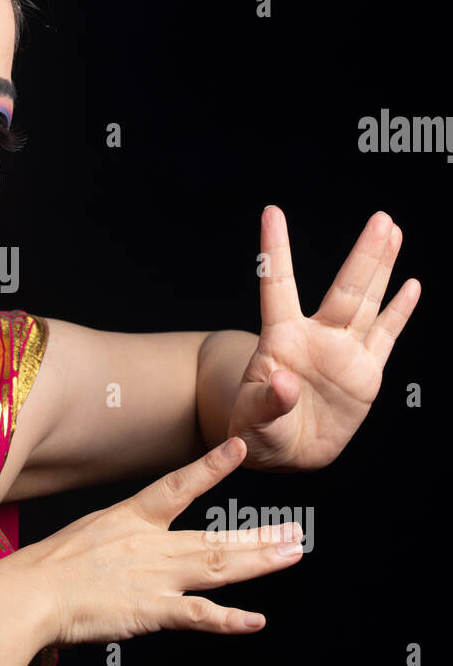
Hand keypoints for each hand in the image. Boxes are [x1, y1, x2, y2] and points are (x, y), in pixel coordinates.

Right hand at [27, 437, 303, 647]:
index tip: (238, 448)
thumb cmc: (42, 569)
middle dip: (258, 535)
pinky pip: (199, 615)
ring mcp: (155, 577)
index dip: (210, 467)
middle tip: (296, 531)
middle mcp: (150, 544)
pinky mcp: (152, 610)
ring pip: (218, 567)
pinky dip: (229, 620)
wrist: (30, 592)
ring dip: (259, 561)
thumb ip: (107, 543)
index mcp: (129, 519)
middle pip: (215, 537)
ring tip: (292, 554)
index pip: (177, 485)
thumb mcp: (79, 537)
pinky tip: (256, 621)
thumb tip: (116, 550)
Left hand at [226, 207, 420, 469]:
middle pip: (344, 290)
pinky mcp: (364, 374)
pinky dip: (399, 312)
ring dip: (381, 268)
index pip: (277, 286)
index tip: (271, 212)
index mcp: (279, 341)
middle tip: (380, 219)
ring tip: (391, 231)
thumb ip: (269, 402)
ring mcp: (342, 353)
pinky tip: (411, 285)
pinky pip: (385, 337)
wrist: (283, 453)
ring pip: (367, 303)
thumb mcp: (253, 421)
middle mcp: (315, 338)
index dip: (275, 250)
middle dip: (364, 256)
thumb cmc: (256, 432)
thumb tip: (284, 382)